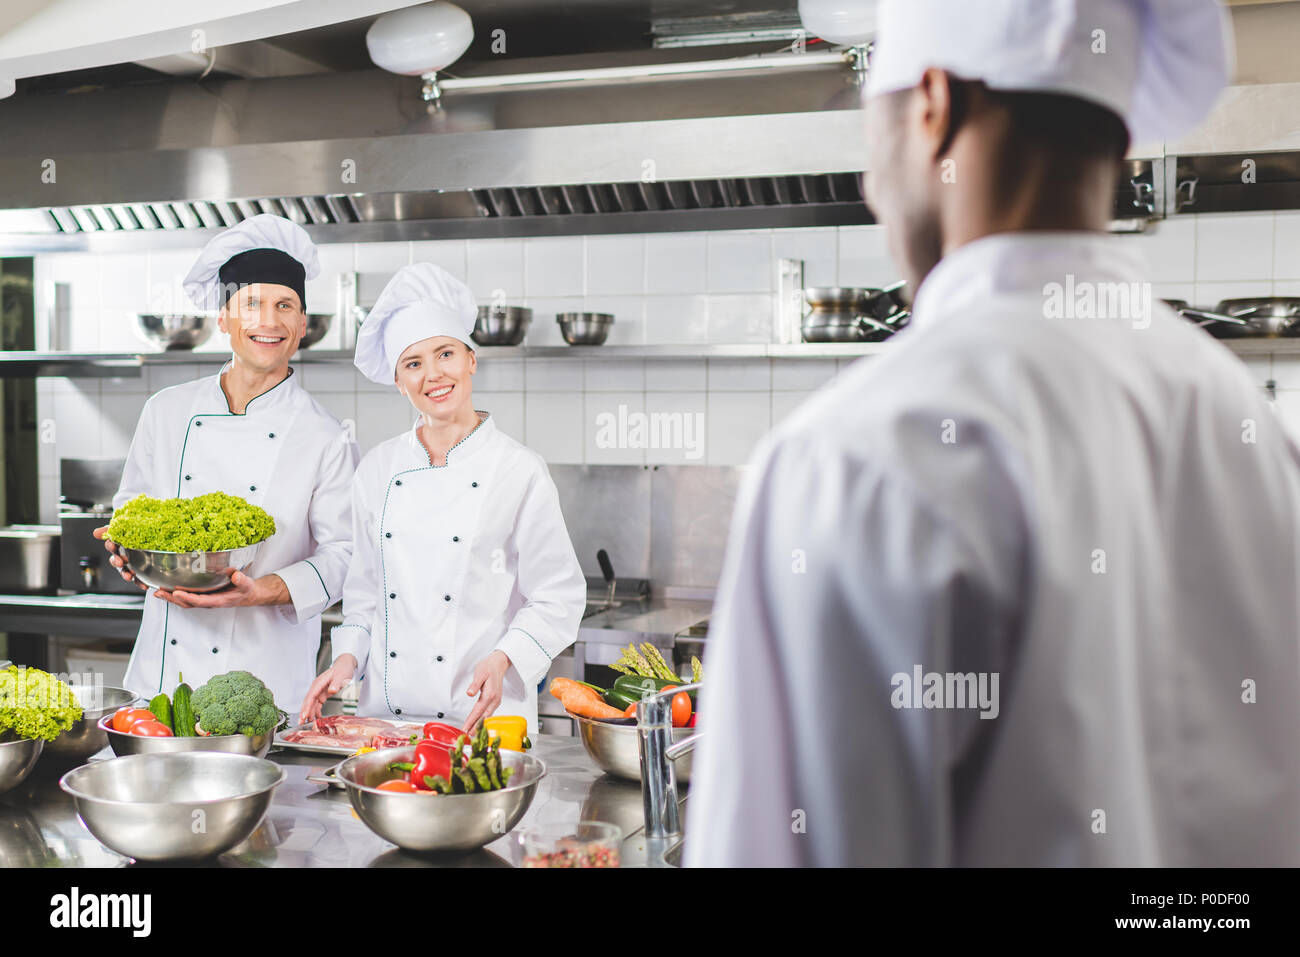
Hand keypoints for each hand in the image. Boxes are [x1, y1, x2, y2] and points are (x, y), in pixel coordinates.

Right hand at [93, 525, 146, 590]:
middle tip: (120, 562)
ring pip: (124, 571)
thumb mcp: (130, 526)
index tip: (113, 546)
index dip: (111, 546)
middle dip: (116, 561)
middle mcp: (123, 556)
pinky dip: (140, 583)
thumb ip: (113, 529)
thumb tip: (96, 533)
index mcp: (120, 544)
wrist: (162, 540)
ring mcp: (131, 565)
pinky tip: (144, 585)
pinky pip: (138, 580)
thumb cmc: (142, 533)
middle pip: (115, 560)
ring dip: (125, 574)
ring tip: (129, 576)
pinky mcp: (140, 573)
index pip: (111, 545)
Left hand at [152, 571, 287, 607]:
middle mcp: (208, 602)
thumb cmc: (245, 589)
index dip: (188, 598)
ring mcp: (203, 600)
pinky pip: (185, 598)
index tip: (177, 592)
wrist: (246, 594)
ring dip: (170, 598)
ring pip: (184, 602)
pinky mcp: (201, 597)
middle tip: (159, 592)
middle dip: (172, 599)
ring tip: (157, 592)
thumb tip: (235, 575)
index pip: (200, 601)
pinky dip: (174, 595)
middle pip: (187, 603)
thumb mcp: (247, 584)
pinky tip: (166, 589)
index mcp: (218, 601)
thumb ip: (242, 580)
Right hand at [299, 654, 356, 724]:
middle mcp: (317, 687)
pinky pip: (317, 704)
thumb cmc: (342, 670)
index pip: (311, 696)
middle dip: (304, 712)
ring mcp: (318, 691)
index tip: (305, 715)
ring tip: (306, 723)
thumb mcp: (341, 676)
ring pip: (311, 704)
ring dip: (308, 713)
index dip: (307, 706)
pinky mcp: (322, 694)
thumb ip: (336, 683)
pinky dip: (316, 711)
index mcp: (319, 683)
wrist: (344, 666)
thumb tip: (332, 690)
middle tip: (301, 722)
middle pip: (308, 701)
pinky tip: (316, 718)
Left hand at [463, 650, 510, 731]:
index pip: (478, 711)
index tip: (465, 729)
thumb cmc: (488, 667)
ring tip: (471, 733)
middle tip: (466, 736)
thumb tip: (469, 693)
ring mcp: (496, 701)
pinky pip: (489, 714)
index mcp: (490, 694)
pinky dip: (483, 720)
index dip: (471, 721)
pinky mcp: (495, 701)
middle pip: (483, 717)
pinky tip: (478, 724)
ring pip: (487, 717)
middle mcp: (494, 700)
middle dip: (475, 728)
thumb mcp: (480, 673)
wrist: (498, 664)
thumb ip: (475, 684)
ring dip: (479, 725)